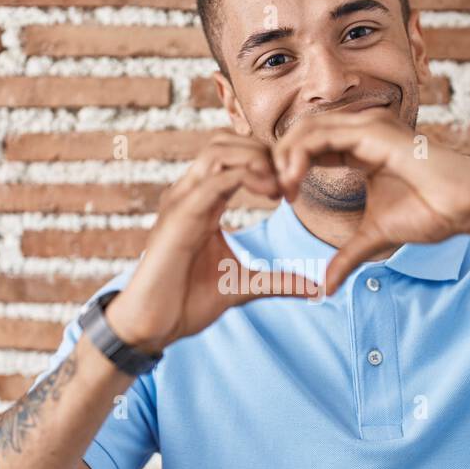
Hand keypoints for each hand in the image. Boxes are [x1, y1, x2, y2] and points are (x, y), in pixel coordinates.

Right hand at [102, 129, 319, 353]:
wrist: (152, 325)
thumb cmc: (186, 303)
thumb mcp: (244, 286)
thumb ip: (278, 281)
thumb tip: (317, 289)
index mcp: (202, 202)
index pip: (232, 157)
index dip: (267, 163)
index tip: (293, 189)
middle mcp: (189, 194)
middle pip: (225, 142)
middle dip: (264, 153)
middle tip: (291, 182)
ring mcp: (182, 201)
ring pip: (219, 151)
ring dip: (257, 160)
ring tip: (281, 187)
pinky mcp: (180, 216)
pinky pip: (216, 180)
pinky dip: (248, 178)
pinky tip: (271, 195)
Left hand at [272, 107, 469, 294]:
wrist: (464, 206)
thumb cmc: (431, 213)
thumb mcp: (374, 238)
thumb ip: (347, 256)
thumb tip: (327, 288)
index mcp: (359, 145)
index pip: (309, 145)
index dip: (287, 168)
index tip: (277, 199)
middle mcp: (361, 128)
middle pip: (301, 133)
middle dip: (278, 161)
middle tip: (268, 193)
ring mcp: (367, 124)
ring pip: (306, 130)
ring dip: (284, 159)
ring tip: (278, 190)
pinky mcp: (372, 130)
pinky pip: (322, 135)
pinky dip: (299, 156)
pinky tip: (291, 182)